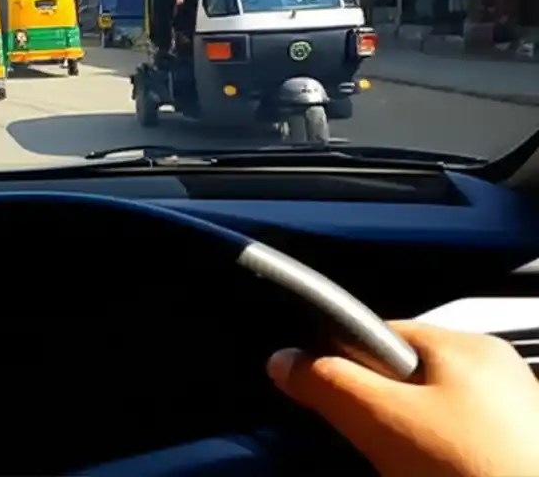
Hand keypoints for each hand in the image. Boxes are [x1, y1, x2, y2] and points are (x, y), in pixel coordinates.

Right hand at [267, 321, 538, 476]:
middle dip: (384, 411)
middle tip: (384, 449)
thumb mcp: (384, 425)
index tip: (340, 406)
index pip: (378, 336)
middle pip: (405, 379)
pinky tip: (442, 475)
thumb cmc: (475, 472)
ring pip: (432, 414)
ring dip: (414, 439)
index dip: (347, 369)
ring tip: (417, 470)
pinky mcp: (521, 446)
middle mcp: (497, 367)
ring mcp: (515, 411)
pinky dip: (443, 459)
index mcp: (468, 344)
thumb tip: (283, 360)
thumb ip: (330, 385)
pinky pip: (461, 440)